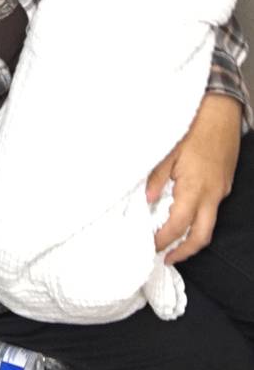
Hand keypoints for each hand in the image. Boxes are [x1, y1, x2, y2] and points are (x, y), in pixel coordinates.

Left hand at [147, 94, 241, 262]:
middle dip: (185, 252)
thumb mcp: (168, 150)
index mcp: (195, 188)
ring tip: (174, 242)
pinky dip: (198, 219)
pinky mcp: (223, 183)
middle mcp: (211, 194)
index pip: (178, 225)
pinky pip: (212, 209)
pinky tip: (185, 215)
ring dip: (192, 238)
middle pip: (201, 236)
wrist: (221, 111)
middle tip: (167, 258)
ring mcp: (220, 190)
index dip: (164, 240)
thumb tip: (146, 200)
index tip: (151, 246)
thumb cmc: (193, 127)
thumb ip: (156, 177)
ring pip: (209, 224)